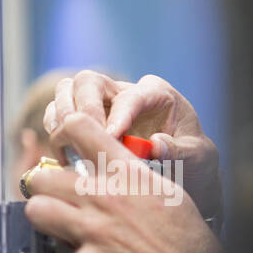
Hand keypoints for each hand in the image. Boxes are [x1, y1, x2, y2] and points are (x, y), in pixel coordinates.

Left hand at [24, 112, 221, 252]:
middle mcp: (105, 197)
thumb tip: (111, 171)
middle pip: (40, 177)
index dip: (63, 136)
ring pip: (36, 211)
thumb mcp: (169, 193)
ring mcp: (92, 232)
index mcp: (128, 174)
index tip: (62, 150)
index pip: (78, 129)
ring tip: (67, 229)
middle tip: (58, 199)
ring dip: (49, 221)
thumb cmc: (189, 244)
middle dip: (46, 188)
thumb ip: (132, 177)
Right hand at [45, 70, 221, 223]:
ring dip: (62, 115)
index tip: (111, 137)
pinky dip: (55, 128)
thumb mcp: (197, 157)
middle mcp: (124, 91)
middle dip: (84, 108)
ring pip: (67, 91)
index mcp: (156, 93)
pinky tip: (63, 153)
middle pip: (88, 81)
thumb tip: (156, 145)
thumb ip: (179, 151)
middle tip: (86, 138)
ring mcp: (103, 103)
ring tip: (67, 144)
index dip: (119, 115)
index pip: (131, 95)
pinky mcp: (87, 119)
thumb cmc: (194, 160)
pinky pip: (60, 112)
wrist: (185, 171)